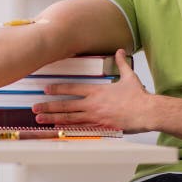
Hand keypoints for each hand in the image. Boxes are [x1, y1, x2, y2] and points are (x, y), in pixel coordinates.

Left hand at [32, 49, 152, 132]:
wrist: (147, 112)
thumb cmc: (138, 96)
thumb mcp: (129, 76)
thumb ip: (121, 63)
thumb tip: (119, 51)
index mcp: (97, 91)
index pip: (72, 88)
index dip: (58, 89)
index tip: (46, 89)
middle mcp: (92, 104)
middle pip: (66, 105)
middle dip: (48, 106)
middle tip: (35, 107)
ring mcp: (95, 117)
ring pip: (69, 118)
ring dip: (53, 119)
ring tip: (40, 119)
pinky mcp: (100, 128)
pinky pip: (80, 129)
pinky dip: (68, 129)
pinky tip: (58, 130)